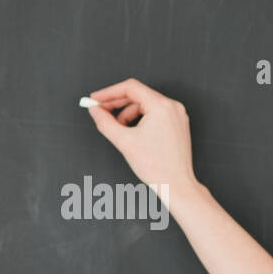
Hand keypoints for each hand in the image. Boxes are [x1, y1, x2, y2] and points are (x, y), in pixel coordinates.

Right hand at [85, 77, 199, 206]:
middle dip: (117, 104)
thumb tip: (95, 111)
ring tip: (119, 131)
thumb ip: (105, 122)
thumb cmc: (157, 167)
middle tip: (100, 112)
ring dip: (128, 114)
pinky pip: (155, 114)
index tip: (95, 99)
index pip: (130, 88)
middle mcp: (172, 106)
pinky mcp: (177, 124)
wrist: (177, 185)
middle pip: (138, 95)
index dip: (109, 92)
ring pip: (145, 106)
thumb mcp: (124, 142)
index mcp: (161, 107)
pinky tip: (133, 133)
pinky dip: (140, 120)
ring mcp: (177, 115)